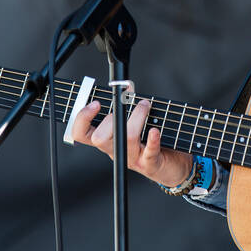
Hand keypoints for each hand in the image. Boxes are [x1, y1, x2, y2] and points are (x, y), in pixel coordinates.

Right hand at [72, 98, 193, 189]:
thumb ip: (124, 108)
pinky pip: (149, 152)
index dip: (82, 119)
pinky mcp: (150, 163)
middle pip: (99, 139)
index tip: (95, 104)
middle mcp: (115, 151)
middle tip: (121, 109)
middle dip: (109, 119)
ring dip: (137, 117)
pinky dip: (152, 140)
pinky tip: (155, 130)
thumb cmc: (147, 140)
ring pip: (127, 139)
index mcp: (106, 141)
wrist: (168, 165)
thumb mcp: (130, 124)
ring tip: (145, 106)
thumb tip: (126, 86)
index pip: (81, 133)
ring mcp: (132, 159)